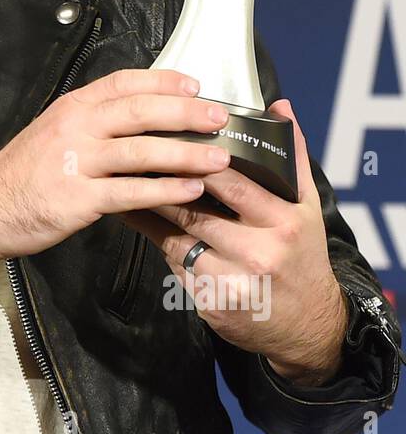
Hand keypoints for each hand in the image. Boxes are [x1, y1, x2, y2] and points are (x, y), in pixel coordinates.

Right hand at [0, 68, 233, 280]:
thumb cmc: (21, 176)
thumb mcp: (52, 134)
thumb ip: (91, 124)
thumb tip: (141, 120)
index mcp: (71, 108)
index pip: (122, 82)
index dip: (162, 82)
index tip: (196, 86)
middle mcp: (74, 128)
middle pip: (139, 111)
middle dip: (185, 113)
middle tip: (220, 118)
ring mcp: (75, 163)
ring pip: (141, 151)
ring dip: (185, 153)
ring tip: (219, 157)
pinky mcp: (78, 199)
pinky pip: (131, 192)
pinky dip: (165, 191)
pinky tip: (190, 192)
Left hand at [119, 98, 348, 386]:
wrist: (306, 325)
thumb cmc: (302, 256)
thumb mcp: (307, 208)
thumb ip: (291, 158)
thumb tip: (279, 108)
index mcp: (282, 222)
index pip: (232, 184)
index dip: (196, 160)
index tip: (170, 136)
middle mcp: (257, 252)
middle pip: (196, 210)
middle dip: (164, 181)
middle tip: (136, 155)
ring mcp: (231, 281)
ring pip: (176, 236)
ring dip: (148, 208)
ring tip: (126, 181)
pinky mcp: (209, 302)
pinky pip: (173, 262)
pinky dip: (154, 237)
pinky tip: (135, 215)